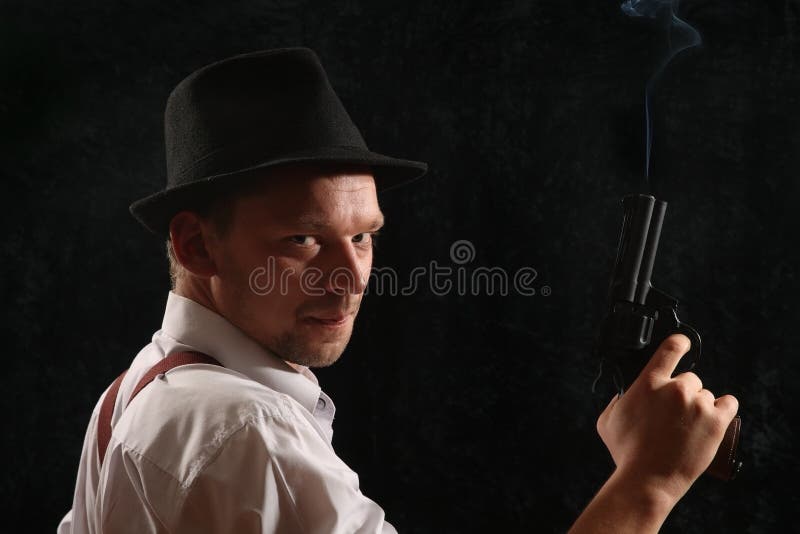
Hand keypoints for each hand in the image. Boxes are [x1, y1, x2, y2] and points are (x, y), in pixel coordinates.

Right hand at [595, 334, 738, 503]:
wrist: (648, 478)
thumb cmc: (626, 451)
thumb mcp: (608, 420)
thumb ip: (617, 400)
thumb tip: (625, 394)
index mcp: (649, 382)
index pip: (671, 349)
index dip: (679, 342)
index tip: (683, 343)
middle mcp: (676, 389)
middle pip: (689, 378)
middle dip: (683, 392)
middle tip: (674, 414)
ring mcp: (698, 404)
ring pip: (706, 394)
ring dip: (699, 405)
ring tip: (688, 427)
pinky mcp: (717, 422)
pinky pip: (729, 403)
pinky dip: (723, 408)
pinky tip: (716, 415)